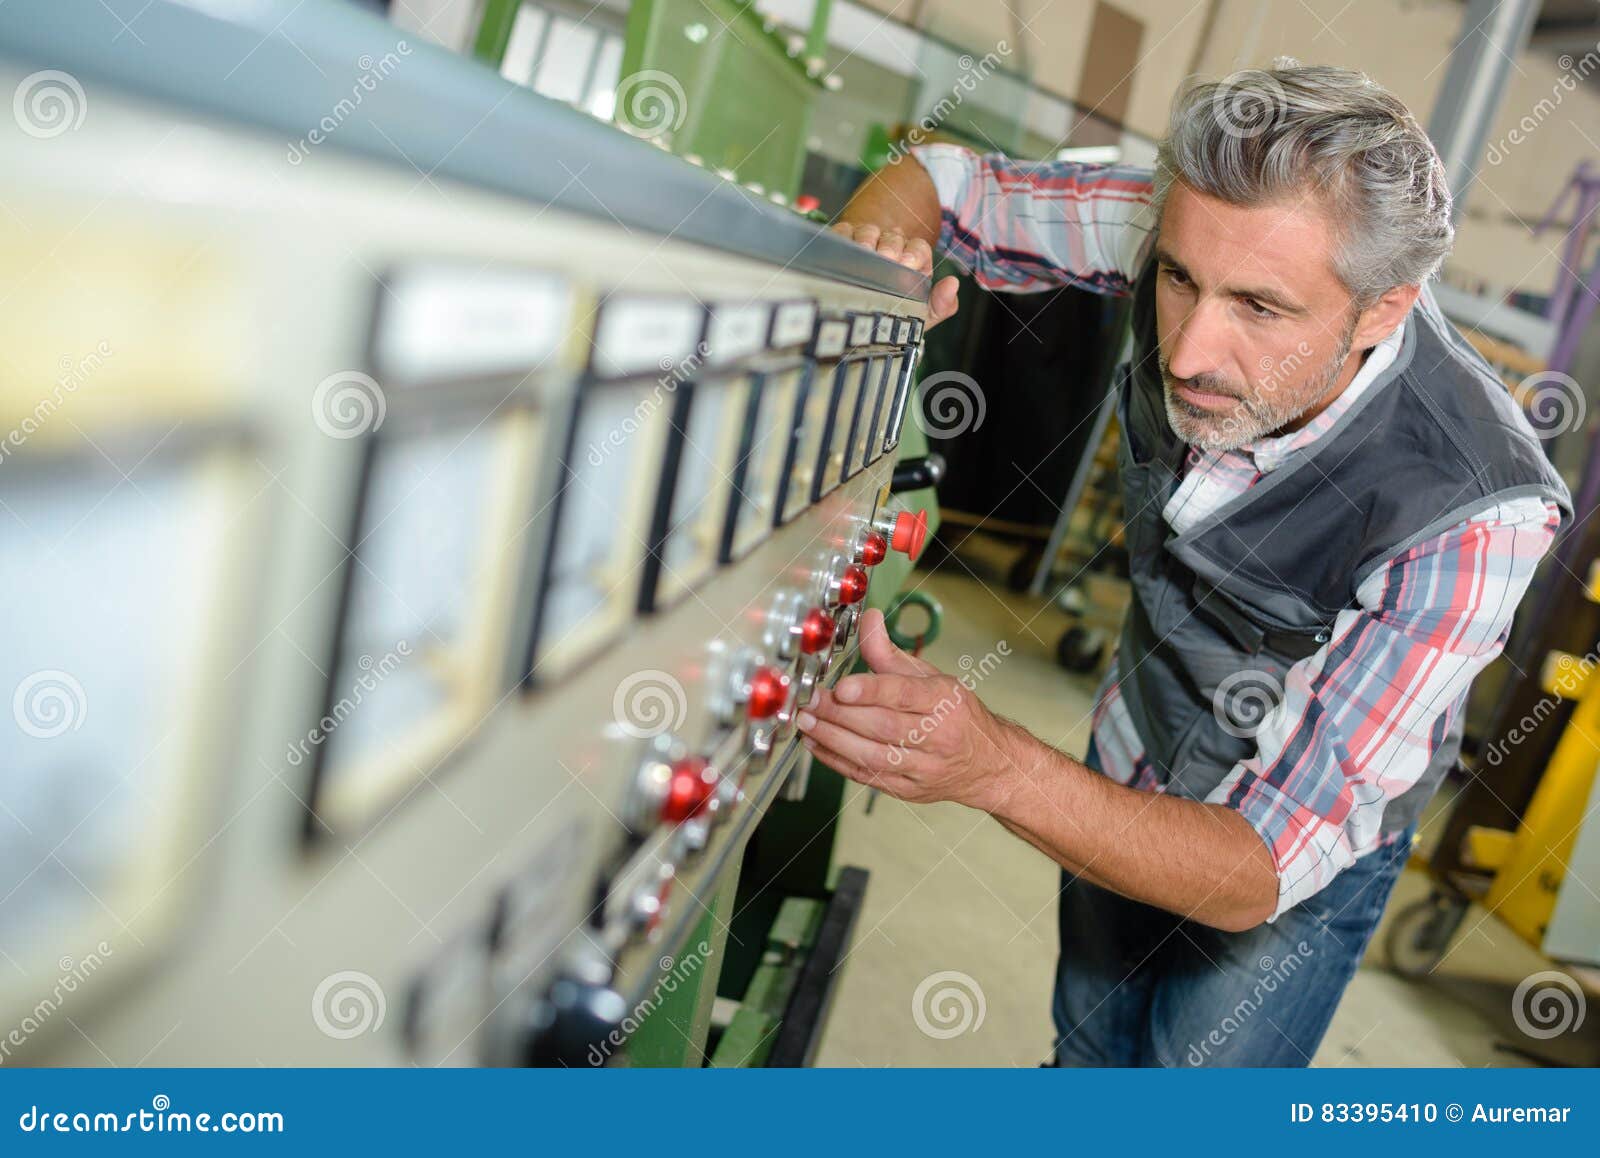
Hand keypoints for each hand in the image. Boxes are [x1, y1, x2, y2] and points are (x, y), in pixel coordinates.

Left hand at [795, 608, 1019, 811]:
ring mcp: (923, 767)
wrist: (986, 763)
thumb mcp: (931, 677)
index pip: (904, 695)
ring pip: (873, 755)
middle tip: (811, 701)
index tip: (842, 686)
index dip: (871, 691)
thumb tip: (868, 619)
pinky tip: (816, 744)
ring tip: (806, 722)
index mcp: (944, 702)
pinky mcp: (908, 789)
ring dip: (834, 739)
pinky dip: (837, 761)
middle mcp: (937, 736)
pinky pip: (868, 776)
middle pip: (883, 726)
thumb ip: (890, 653)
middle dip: (840, 714)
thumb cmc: (955, 715)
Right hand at [829, 221, 959, 329]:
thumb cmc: (897, 313)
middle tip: (887, 259)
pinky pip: (844, 232)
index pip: (918, 248)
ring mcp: (867, 242)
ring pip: (868, 231)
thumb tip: (952, 284)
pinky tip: (844, 250)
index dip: (914, 253)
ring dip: (866, 240)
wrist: (864, 318)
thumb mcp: (922, 314)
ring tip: (865, 253)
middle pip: (893, 237)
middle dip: (891, 247)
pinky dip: (843, 237)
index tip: (909, 264)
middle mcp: (891, 246)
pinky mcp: (844, 241)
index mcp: (914, 260)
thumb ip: (942, 304)